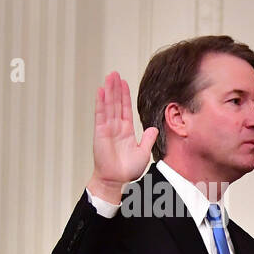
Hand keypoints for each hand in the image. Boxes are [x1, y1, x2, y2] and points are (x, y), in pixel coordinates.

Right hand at [89, 71, 157, 202]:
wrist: (117, 180)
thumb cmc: (128, 169)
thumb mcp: (143, 152)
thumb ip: (148, 139)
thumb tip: (154, 129)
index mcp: (126, 131)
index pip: (125, 109)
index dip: (125, 96)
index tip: (124, 83)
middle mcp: (116, 127)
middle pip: (115, 103)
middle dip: (115, 88)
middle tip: (114, 73)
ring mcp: (107, 128)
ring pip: (108, 105)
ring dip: (108, 91)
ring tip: (109, 77)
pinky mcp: (100, 132)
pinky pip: (100, 115)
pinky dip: (100, 103)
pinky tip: (101, 91)